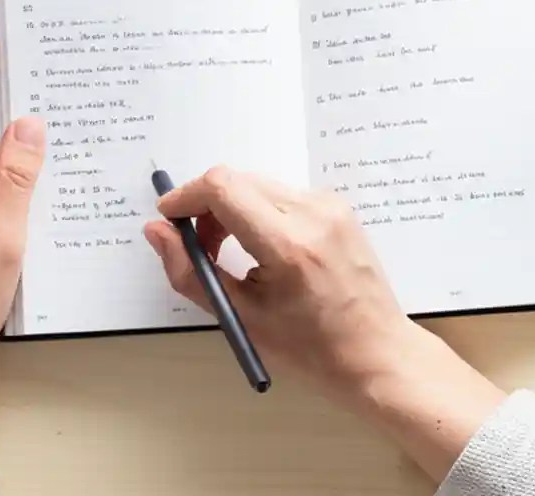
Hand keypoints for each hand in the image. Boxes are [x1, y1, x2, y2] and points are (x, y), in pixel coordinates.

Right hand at [143, 167, 503, 479]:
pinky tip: (265, 252)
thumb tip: (157, 231)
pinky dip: (260, 213)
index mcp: (289, 244)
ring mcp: (331, 206)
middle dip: (206, 208)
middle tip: (200, 249)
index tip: (170, 220)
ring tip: (232, 255)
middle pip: (238, 181)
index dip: (186, 197)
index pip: (223, 187)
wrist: (376, 354)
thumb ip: (190, 272)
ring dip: (233, 210)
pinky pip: (283, 195)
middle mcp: (313, 214)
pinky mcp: (339, 208)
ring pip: (259, 185)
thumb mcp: (241, 317)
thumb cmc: (311, 348)